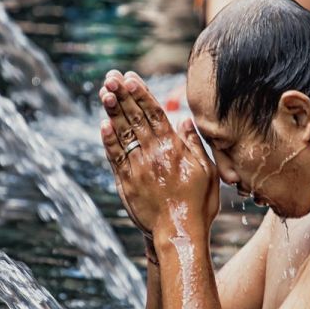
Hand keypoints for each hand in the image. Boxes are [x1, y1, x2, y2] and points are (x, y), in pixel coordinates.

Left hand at [99, 71, 219, 238]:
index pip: (154, 113)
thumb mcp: (206, 171)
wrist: (179, 233)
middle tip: (111, 76)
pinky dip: (108, 140)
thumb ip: (193, 144)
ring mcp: (137, 168)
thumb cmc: (197, 204)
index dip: (141, 94)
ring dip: (112, 111)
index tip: (131, 77)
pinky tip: (103, 124)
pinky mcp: (126, 182)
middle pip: (135, 118)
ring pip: (122, 133)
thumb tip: (184, 120)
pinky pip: (115, 157)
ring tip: (104, 92)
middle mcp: (153, 154)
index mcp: (173, 148)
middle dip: (123, 95)